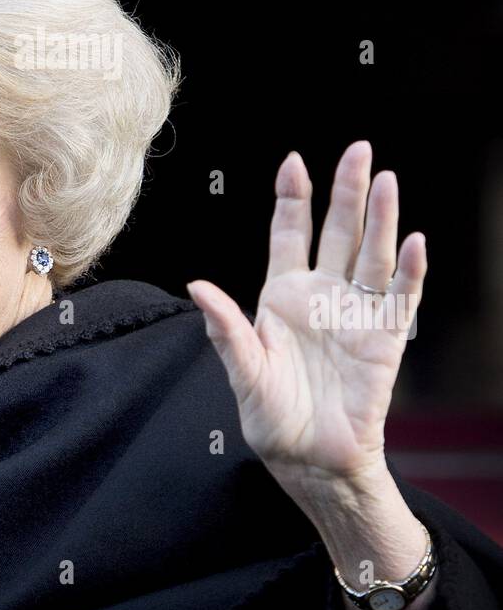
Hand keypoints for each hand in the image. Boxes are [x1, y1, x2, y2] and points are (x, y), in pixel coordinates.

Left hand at [187, 141, 426, 489]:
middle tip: (359, 148)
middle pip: (339, 231)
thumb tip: (196, 286)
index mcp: (282, 295)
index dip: (293, 197)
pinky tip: (414, 241)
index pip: (290, 233)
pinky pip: (400, 299)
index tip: (294, 160)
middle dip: (347, 190)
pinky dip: (409, 271)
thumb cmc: (272, 418)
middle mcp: (321, 295)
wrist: (310, 461)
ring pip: (372, 255)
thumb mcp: (242, 372)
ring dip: (381, 218)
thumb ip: (224, 329)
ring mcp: (355, 314)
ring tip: (387, 181)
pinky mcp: (383, 341)